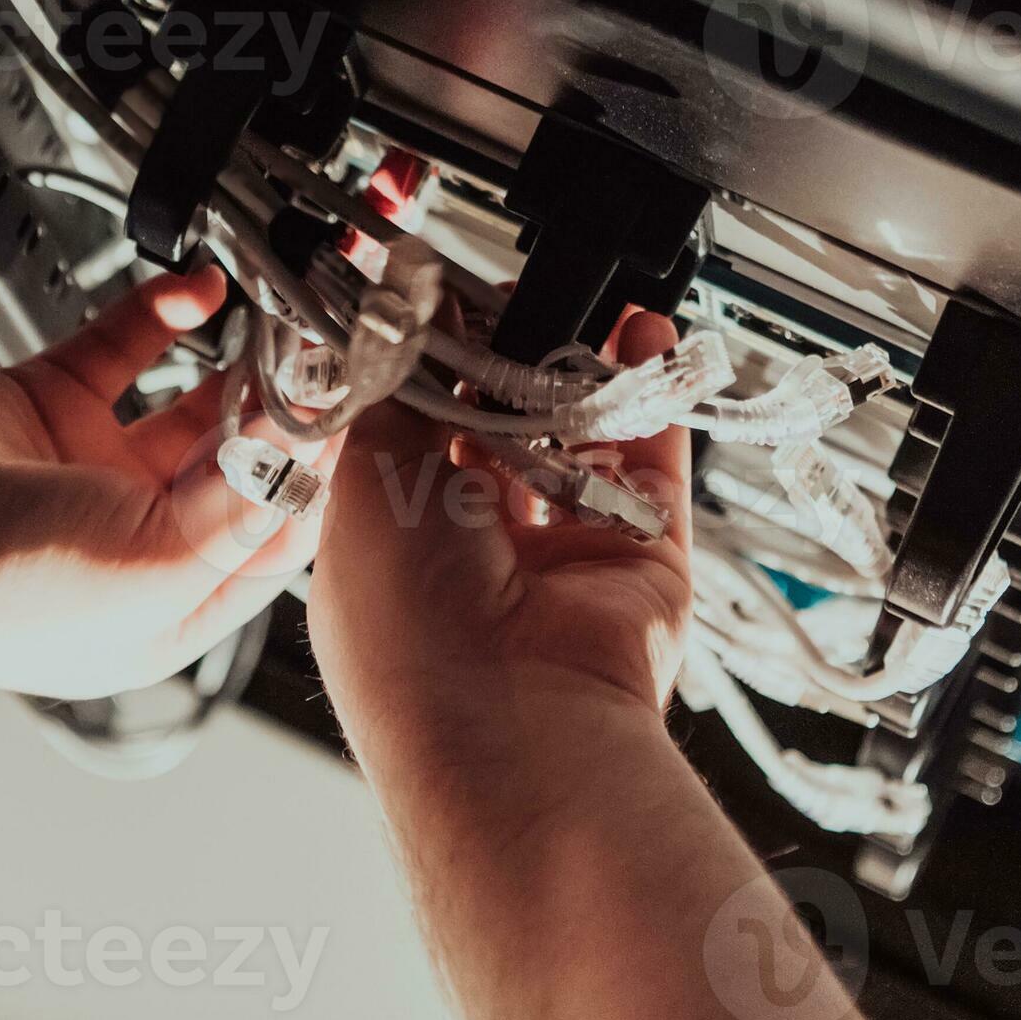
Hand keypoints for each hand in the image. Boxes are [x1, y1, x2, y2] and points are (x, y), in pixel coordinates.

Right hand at [0, 268, 334, 698]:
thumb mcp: (155, 567)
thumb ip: (240, 507)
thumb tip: (309, 452)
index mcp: (166, 607)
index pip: (271, 537)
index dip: (312, 477)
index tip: (344, 416)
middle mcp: (135, 542)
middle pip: (239, 465)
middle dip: (281, 413)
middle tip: (321, 357)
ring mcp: (93, 469)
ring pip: (193, 401)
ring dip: (237, 361)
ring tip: (276, 322)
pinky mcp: (53, 403)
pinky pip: (126, 347)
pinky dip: (164, 313)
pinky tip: (200, 292)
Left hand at [310, 308, 692, 755]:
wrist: (509, 724)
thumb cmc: (405, 625)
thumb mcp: (366, 475)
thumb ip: (395, 388)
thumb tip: (410, 314)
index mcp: (393, 544)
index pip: (415, 434)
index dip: (432, 370)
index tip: (448, 304)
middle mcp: (478, 557)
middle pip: (504, 432)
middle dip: (513, 365)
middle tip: (523, 295)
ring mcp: (564, 561)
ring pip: (583, 444)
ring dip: (588, 373)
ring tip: (591, 301)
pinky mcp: (641, 563)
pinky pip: (653, 467)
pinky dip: (654, 399)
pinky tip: (646, 337)